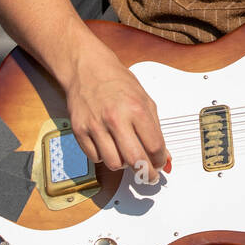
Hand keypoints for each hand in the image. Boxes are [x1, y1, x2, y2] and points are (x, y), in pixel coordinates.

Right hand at [61, 47, 167, 180]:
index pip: (154, 146)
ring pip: (113, 163)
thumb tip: (165, 156)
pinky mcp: (80, 131)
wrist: (87, 69)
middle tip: (148, 175)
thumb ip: (155, 129)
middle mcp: (115, 118)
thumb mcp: (145, 101)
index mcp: (136, 109)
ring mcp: (95, 125)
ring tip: (127, 154)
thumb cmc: (118, 83)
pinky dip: (104, 157)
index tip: (160, 163)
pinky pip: (95, 158)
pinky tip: (109, 146)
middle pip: (135, 160)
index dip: (160, 160)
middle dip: (145, 173)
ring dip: (124, 165)